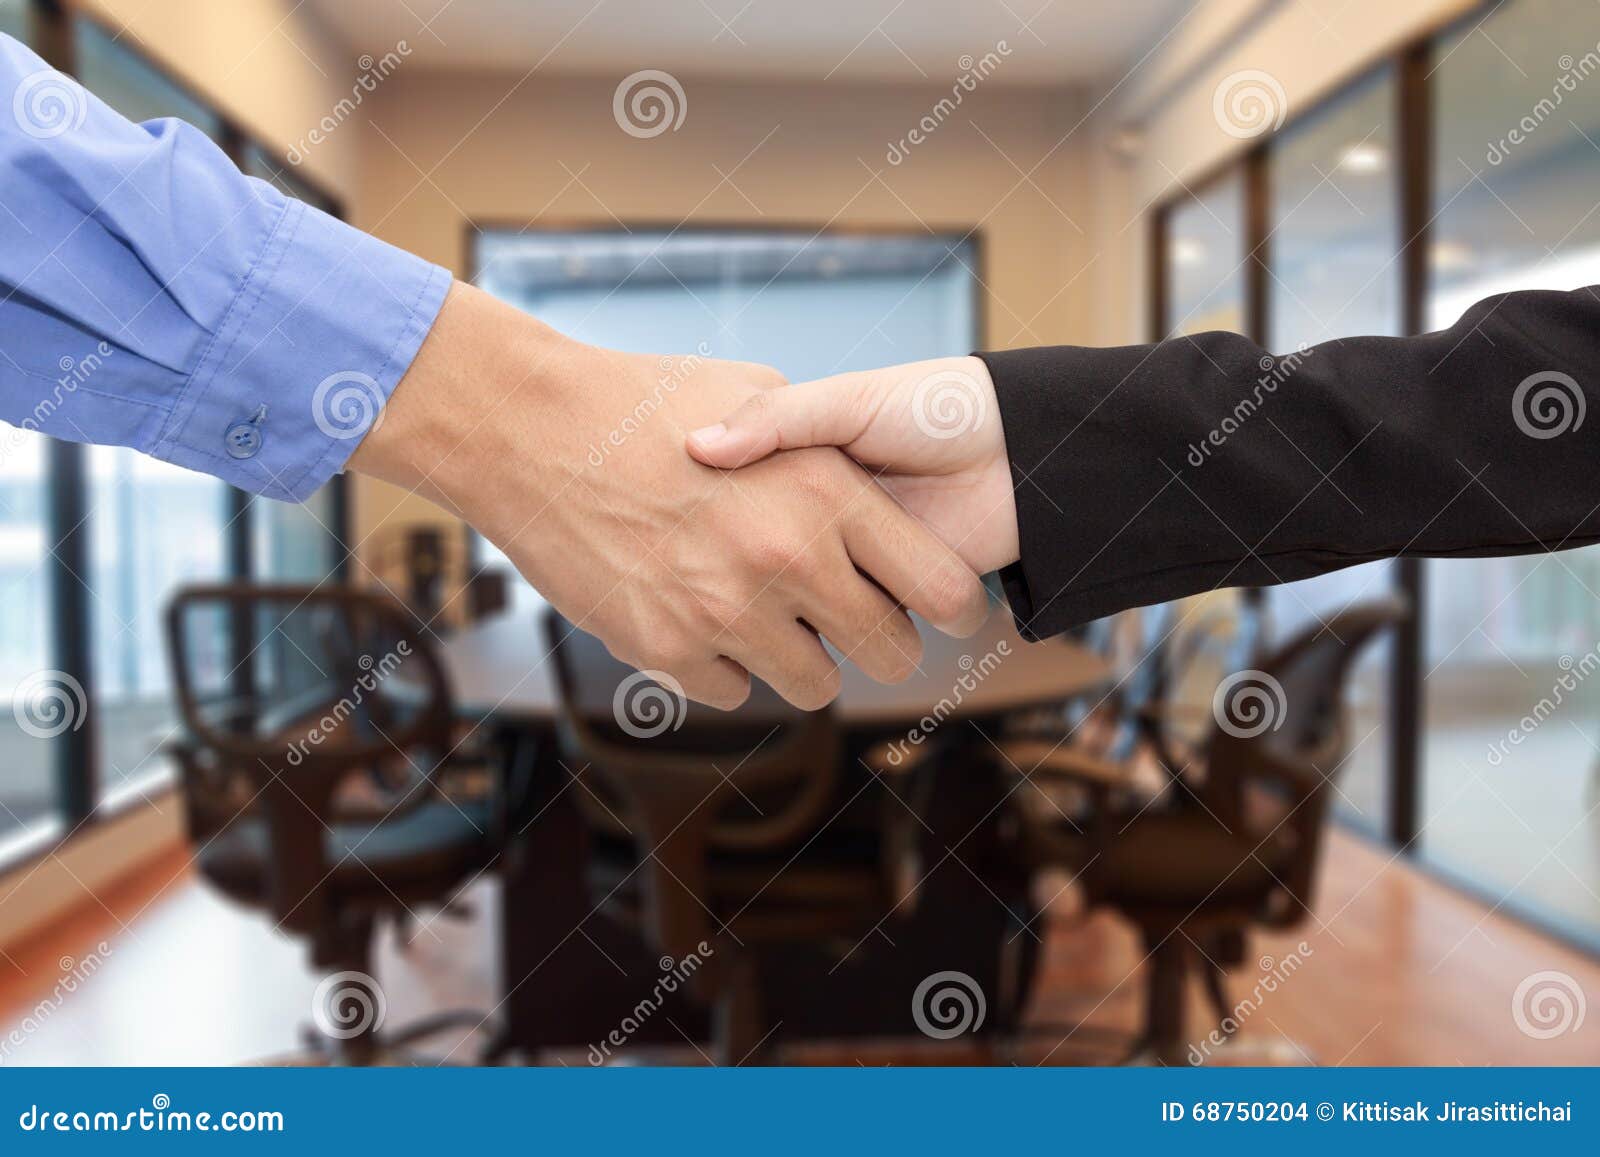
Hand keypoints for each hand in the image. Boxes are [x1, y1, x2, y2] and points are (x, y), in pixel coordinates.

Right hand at [348, 283, 988, 710]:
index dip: (948, 607)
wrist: (528, 429)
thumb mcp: (756, 394)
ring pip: (814, 686)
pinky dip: (721, 662)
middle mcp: (789, 560)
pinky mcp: (666, 649)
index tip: (928, 604)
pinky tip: (694, 609)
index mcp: (830, 496)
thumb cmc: (643, 402)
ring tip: (761, 607)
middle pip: (892, 655)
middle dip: (876, 639)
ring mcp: (726, 612)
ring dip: (797, 656)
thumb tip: (874, 496)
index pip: (945, 592)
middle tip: (845, 614)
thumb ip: (824, 449)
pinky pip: (731, 690)